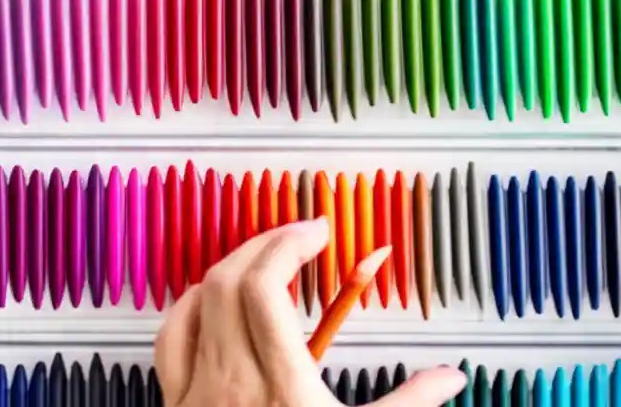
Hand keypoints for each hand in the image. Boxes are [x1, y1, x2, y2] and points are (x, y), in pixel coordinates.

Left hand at [154, 217, 467, 406]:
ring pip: (198, 301)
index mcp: (281, 388)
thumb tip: (450, 379)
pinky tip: (209, 299)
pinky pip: (170, 339)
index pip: (267, 286)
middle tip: (301, 236)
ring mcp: (196, 395)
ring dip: (231, 267)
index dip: (290, 243)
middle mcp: (230, 383)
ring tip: (264, 258)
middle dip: (267, 243)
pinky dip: (190, 306)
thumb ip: (407, 405)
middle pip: (232, 280)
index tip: (319, 232)